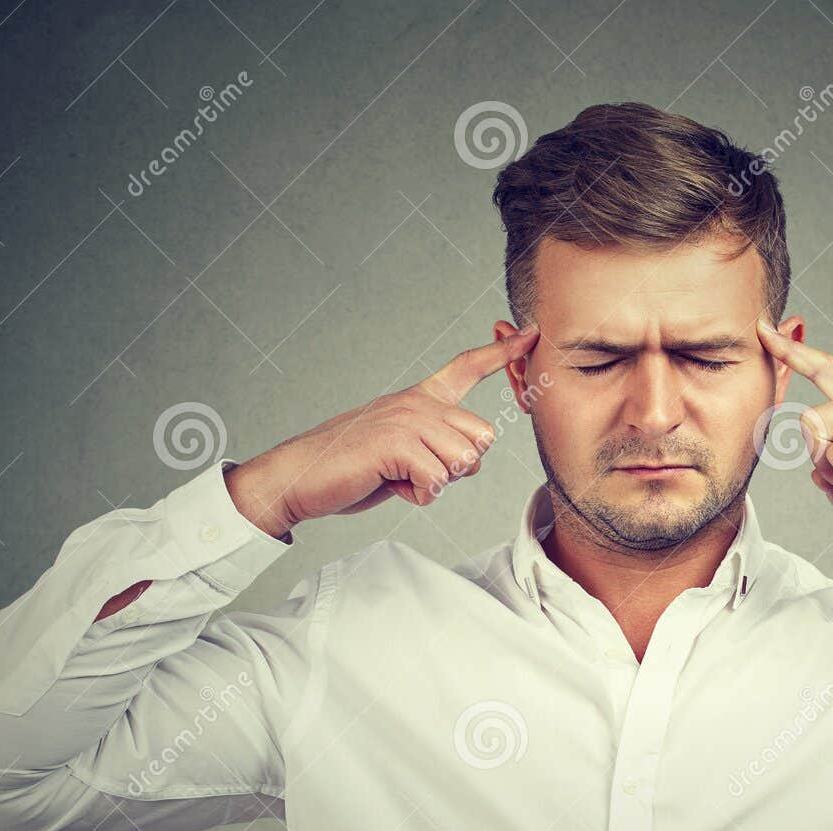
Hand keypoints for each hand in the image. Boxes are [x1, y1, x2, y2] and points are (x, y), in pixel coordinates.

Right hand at [225, 327, 539, 537]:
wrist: (300, 477)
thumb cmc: (351, 468)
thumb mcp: (402, 449)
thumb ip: (437, 444)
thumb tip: (470, 456)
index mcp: (419, 399)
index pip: (467, 367)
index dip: (503, 353)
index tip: (532, 334)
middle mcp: (417, 403)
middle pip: (483, 438)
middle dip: (459, 466)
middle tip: (418, 469)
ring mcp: (408, 420)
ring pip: (465, 462)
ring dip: (436, 483)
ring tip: (400, 475)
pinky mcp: (398, 444)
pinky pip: (438, 481)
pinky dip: (419, 495)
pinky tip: (391, 484)